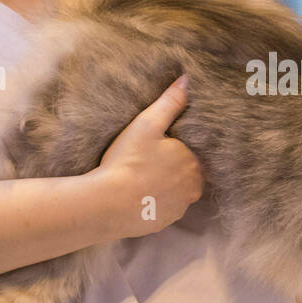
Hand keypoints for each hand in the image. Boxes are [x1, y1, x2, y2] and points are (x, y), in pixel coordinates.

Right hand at [98, 74, 204, 238]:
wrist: (107, 204)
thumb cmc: (128, 161)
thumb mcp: (147, 124)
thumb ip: (170, 102)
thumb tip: (188, 79)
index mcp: (195, 162)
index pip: (193, 152)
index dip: (177, 147)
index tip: (159, 146)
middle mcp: (194, 188)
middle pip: (187, 172)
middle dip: (173, 167)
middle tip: (147, 160)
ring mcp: (180, 208)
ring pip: (177, 191)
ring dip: (165, 186)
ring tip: (141, 177)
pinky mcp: (164, 223)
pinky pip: (164, 208)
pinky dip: (155, 202)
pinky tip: (138, 194)